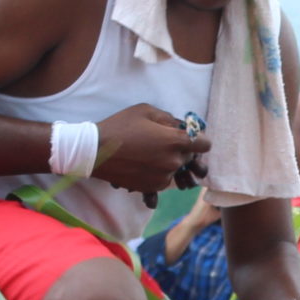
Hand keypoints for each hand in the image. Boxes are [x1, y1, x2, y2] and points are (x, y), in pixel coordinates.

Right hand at [92, 104, 209, 201]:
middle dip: (181, 150)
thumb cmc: (119, 127)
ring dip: (168, 162)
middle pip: (189, 157)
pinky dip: (157, 173)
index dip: (198, 139)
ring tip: (149, 153)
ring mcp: (163, 177)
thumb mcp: (145, 111)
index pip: (204, 144)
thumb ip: (168, 118)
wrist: (94, 152)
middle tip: (161, 142)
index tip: (188, 137)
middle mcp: (173, 162)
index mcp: (175, 141)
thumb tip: (181, 126)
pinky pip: (163, 180)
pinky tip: (143, 164)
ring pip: (176, 170)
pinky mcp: (152, 187)